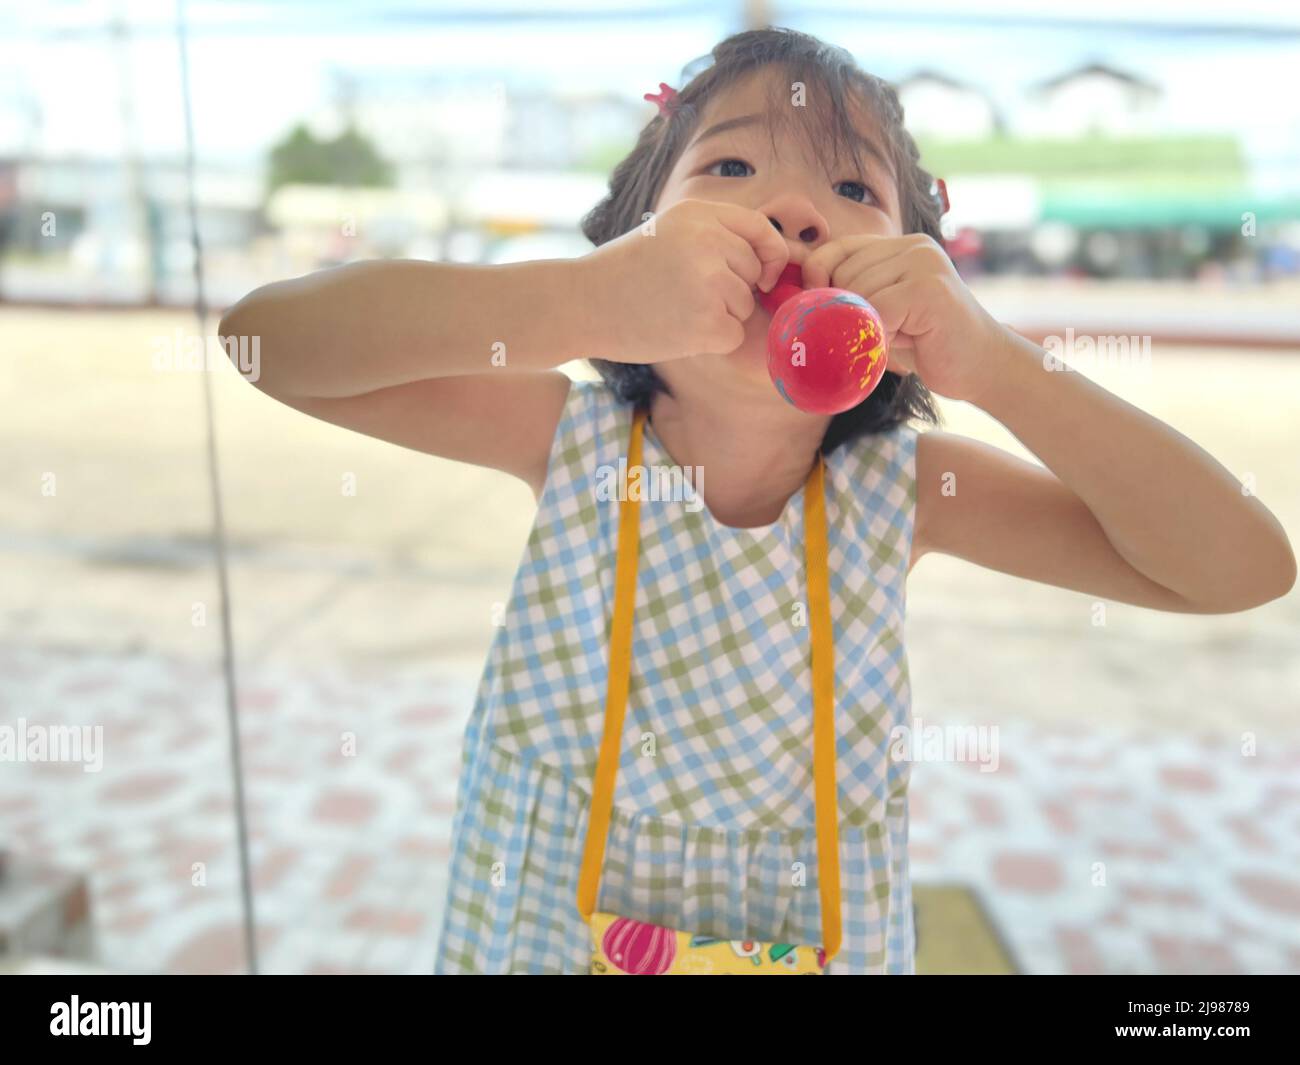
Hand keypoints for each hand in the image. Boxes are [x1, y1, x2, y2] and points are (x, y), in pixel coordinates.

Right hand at [579, 199, 788, 363]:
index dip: (769, 254)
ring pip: (745, 306)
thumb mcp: (668, 231)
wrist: (580, 304)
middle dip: (732, 289)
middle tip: (685, 294)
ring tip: (675, 310)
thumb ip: (714, 235)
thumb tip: (769, 259)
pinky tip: (678, 331)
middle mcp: (708, 241)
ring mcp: (709, 281)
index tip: (762, 274)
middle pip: (754, 272)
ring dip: (719, 316)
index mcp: (699, 213)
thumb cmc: (623, 272)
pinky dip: (711, 341)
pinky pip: (733, 335)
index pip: (760, 228)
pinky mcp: (707, 321)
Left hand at [802, 233, 1007, 402]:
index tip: (815, 307)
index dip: (817, 276)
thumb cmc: (928, 345)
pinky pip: (878, 311)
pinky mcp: (930, 288)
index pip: (838, 248)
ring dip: (866, 328)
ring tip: (894, 339)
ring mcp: (924, 263)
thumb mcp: (884, 314)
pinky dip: (880, 336)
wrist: (983, 366)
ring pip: (858, 293)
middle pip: (843, 272)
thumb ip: (855, 298)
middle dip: (845, 311)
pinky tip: (901, 344)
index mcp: (899, 247)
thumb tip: (801, 300)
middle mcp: (913, 247)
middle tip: (872, 335)